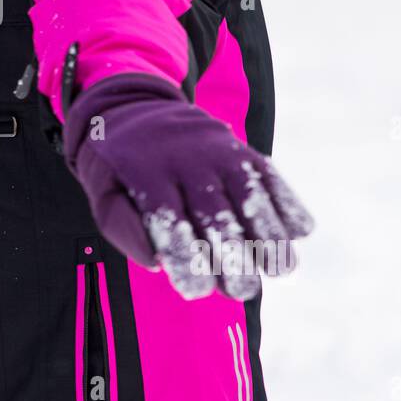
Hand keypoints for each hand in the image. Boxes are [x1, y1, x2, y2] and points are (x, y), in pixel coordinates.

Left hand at [64, 73, 314, 300]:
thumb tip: (159, 264)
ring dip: (269, 235)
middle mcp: (185, 158)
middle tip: (241, 291)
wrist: (134, 109)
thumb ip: (126, 230)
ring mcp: (218, 150)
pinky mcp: (242, 149)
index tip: (197, 292)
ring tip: (278, 270)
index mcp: (144, 172)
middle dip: (233, 257)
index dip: (185, 258)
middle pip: (215, 212)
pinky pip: (270, 177)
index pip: (168, 219)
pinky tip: (296, 234)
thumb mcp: (105, 195)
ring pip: (249, 194)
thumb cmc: (120, 170)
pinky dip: (286, 203)